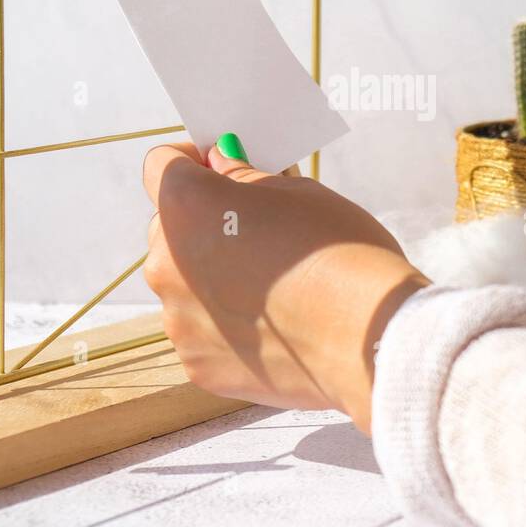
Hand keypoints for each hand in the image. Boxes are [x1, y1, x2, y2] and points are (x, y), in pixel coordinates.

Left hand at [141, 138, 429, 432]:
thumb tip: (220, 165)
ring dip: (214, 277)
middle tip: (258, 230)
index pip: (161, 166)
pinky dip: (228, 325)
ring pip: (185, 285)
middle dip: (204, 224)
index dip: (191, 162)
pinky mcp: (197, 364)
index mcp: (186, 207)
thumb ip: (244, 176)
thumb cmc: (338, 253)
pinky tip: (274, 325)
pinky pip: (203, 332)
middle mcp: (165, 264)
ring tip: (274, 287)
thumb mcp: (298, 191)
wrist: (364, 336)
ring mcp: (178, 320)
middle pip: (170, 229)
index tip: (218, 169)